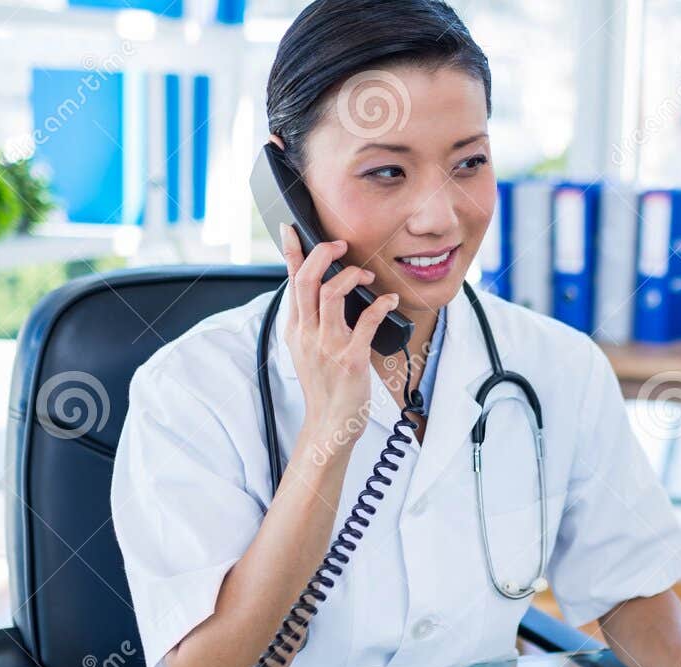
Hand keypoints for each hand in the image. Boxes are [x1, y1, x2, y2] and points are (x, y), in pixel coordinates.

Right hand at [280, 224, 401, 443]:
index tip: (292, 229)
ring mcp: (328, 346)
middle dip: (323, 253)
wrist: (330, 423)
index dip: (292, 252)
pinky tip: (390, 301)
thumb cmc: (325, 385)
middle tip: (340, 245)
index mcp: (296, 328)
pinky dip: (381, 304)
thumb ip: (311, 319)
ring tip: (366, 276)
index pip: (290, 281)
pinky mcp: (351, 359)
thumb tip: (322, 289)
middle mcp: (308, 333)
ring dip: (351, 276)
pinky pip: (366, 321)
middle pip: (307, 279)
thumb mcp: (307, 348)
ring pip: (331, 293)